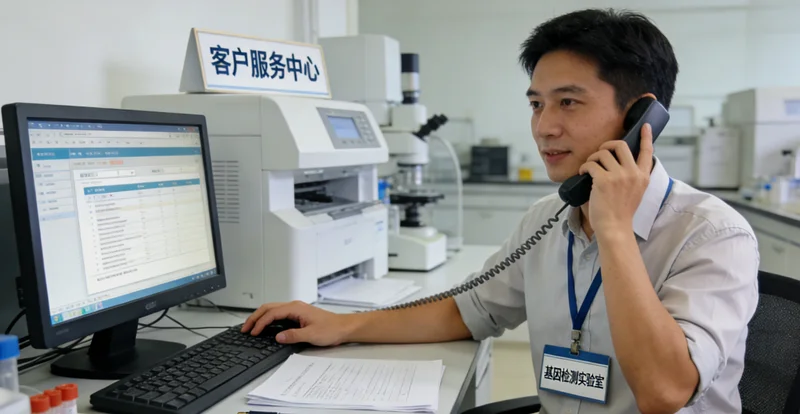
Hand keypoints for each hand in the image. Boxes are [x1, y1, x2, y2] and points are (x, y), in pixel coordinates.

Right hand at [241, 301, 355, 345]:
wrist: (343, 327)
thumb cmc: (331, 329)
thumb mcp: (311, 335)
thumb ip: (293, 336)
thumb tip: (277, 337)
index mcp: (296, 308)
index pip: (271, 313)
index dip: (260, 323)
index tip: (252, 332)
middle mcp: (294, 306)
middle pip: (268, 308)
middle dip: (255, 317)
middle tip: (244, 328)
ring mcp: (295, 309)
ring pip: (272, 309)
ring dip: (260, 317)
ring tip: (251, 327)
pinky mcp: (297, 315)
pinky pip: (278, 314)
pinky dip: (268, 318)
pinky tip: (264, 326)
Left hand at [578, 123, 653, 235]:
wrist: (615, 227)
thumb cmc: (621, 212)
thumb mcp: (635, 192)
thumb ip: (633, 176)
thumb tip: (621, 161)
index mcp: (643, 176)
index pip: (648, 152)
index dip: (646, 137)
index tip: (645, 126)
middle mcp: (633, 173)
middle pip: (620, 145)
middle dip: (607, 145)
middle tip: (600, 152)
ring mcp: (619, 176)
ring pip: (602, 153)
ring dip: (592, 158)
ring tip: (589, 168)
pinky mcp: (604, 180)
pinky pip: (590, 164)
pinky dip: (584, 167)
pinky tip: (583, 173)